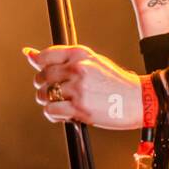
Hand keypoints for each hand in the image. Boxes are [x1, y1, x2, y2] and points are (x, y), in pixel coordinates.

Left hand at [22, 44, 143, 129]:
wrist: (139, 100)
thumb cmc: (117, 83)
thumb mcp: (92, 62)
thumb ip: (63, 59)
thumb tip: (29, 54)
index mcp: (81, 54)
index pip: (46, 56)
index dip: (40, 66)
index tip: (42, 72)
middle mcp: (78, 68)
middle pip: (42, 77)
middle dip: (44, 87)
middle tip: (57, 92)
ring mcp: (79, 88)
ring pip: (44, 95)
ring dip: (49, 102)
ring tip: (63, 103)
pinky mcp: (80, 107)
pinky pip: (51, 111)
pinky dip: (54, 115)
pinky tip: (65, 113)